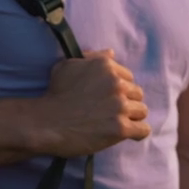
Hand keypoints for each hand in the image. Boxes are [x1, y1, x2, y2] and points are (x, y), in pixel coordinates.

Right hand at [35, 49, 149, 156]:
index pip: (128, 77)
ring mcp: (120, 106)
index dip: (118, 88)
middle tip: (110, 112)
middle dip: (126, 102)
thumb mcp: (68, 65)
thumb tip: (111, 53)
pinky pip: (143, 130)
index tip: (107, 97)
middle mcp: (117, 83)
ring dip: (131, 117)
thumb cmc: (54, 94)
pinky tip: (127, 134)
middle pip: (137, 93)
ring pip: (142, 111)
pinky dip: (137, 133)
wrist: (46, 122)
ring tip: (116, 123)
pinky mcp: (121, 128)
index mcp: (106, 66)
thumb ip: (92, 58)